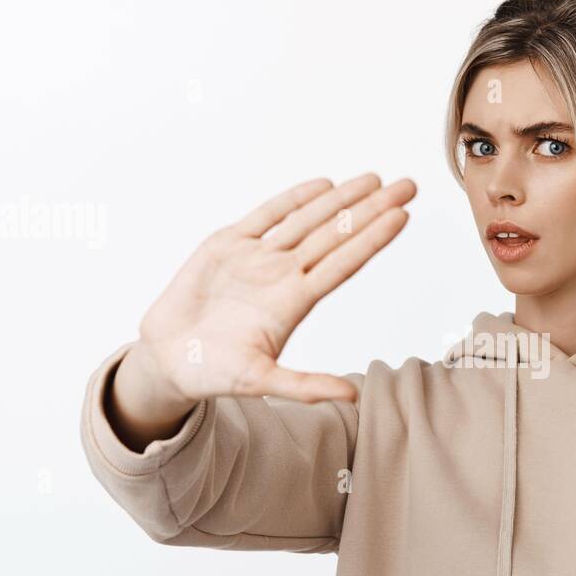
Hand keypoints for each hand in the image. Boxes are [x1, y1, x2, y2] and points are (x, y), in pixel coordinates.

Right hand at [129, 172, 415, 414]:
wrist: (168, 359)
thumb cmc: (215, 373)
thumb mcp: (261, 383)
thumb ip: (304, 386)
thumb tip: (352, 397)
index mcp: (294, 303)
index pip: (344, 264)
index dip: (372, 240)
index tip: (402, 217)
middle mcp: (283, 275)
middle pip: (336, 235)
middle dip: (371, 209)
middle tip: (408, 185)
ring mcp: (258, 258)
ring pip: (307, 220)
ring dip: (340, 199)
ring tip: (374, 179)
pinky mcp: (227, 245)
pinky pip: (266, 215)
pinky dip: (293, 199)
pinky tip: (322, 186)